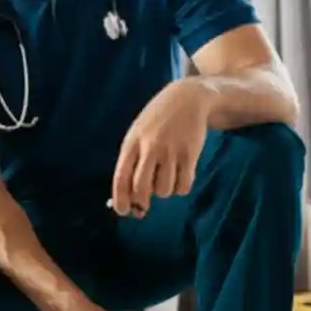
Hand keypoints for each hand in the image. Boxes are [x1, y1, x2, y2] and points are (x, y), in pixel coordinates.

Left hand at [110, 80, 212, 217]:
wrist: (187, 99)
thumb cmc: (157, 120)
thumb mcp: (138, 133)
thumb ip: (133, 159)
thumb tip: (131, 193)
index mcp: (132, 143)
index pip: (121, 177)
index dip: (120, 199)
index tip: (122, 211)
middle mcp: (150, 148)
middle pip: (141, 188)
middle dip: (141, 202)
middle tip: (143, 206)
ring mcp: (171, 151)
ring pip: (164, 190)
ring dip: (164, 191)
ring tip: (165, 178)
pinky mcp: (190, 154)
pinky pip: (184, 185)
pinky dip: (181, 188)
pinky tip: (179, 177)